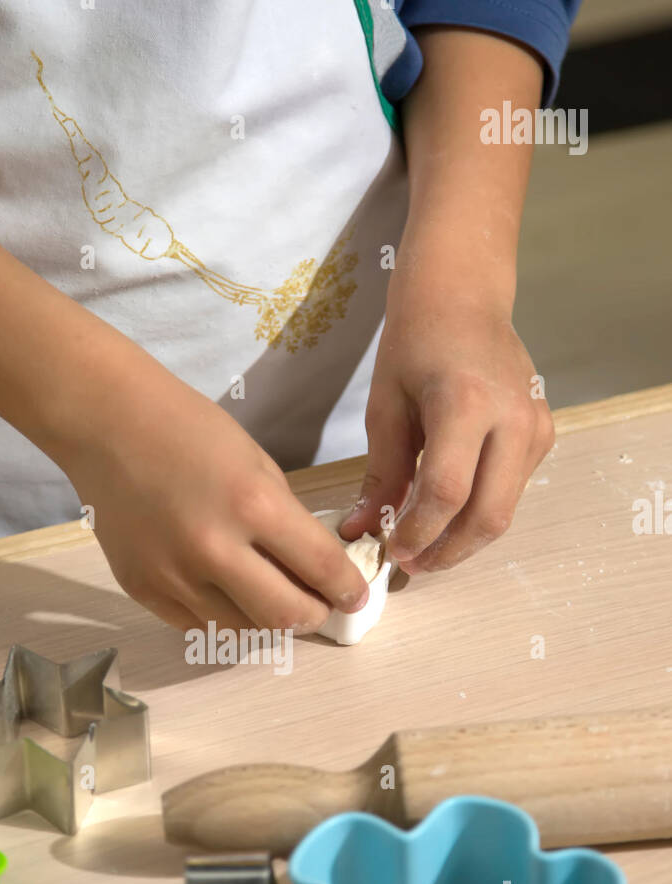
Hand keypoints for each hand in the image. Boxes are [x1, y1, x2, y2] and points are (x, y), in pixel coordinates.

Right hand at [57, 339, 369, 632]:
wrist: (107, 424)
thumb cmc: (188, 430)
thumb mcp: (257, 464)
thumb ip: (285, 521)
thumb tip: (313, 570)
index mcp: (253, 505)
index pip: (321, 569)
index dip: (347, 589)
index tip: (355, 597)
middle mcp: (213, 549)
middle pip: (285, 617)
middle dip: (314, 616)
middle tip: (319, 607)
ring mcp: (173, 575)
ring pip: (242, 629)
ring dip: (267, 619)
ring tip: (271, 598)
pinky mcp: (142, 589)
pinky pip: (198, 624)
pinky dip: (223, 616)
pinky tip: (227, 593)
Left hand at [343, 284, 554, 572]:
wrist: (464, 297)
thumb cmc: (416, 343)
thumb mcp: (386, 407)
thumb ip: (380, 475)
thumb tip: (360, 532)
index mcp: (465, 404)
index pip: (447, 493)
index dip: (418, 534)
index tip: (392, 553)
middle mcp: (511, 419)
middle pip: (488, 515)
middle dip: (447, 551)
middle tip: (412, 565)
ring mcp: (535, 428)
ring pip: (504, 511)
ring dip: (463, 539)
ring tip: (424, 544)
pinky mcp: (542, 435)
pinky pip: (512, 492)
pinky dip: (479, 513)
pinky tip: (448, 513)